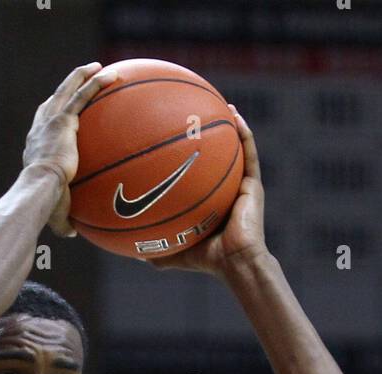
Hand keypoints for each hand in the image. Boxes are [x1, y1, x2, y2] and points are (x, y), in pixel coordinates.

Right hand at [23, 62, 118, 236]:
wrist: (41, 189)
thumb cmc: (44, 205)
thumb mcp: (55, 214)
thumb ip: (64, 220)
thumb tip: (73, 234)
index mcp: (36, 147)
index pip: (43, 127)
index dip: (51, 117)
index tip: (61, 114)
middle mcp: (41, 128)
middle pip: (55, 100)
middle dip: (67, 87)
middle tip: (80, 79)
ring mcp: (52, 120)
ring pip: (69, 90)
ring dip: (83, 76)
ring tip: (98, 68)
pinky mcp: (64, 119)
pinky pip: (84, 95)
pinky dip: (97, 83)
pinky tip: (112, 75)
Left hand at [145, 109, 267, 276]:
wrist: (235, 262)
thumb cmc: (207, 259)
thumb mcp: (173, 252)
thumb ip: (153, 251)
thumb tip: (128, 252)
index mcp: (208, 200)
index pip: (195, 173)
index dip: (184, 156)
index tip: (171, 137)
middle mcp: (224, 189)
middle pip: (214, 156)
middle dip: (204, 135)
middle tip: (190, 115)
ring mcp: (240, 185)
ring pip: (234, 148)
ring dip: (227, 125)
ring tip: (217, 103)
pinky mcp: (253, 184)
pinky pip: (249, 152)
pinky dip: (243, 132)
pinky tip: (234, 114)